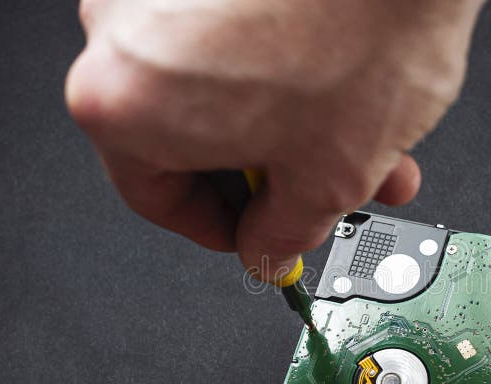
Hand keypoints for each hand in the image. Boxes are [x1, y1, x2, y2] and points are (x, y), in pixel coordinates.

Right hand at [66, 0, 483, 277]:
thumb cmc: (367, 29)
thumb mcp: (328, 176)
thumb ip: (284, 232)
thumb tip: (265, 247)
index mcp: (126, 104)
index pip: (156, 197)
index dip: (219, 227)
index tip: (255, 233)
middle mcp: (123, 31)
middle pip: (194, 137)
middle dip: (278, 175)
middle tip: (322, 189)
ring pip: (224, 86)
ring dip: (296, 124)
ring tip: (362, 139)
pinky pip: (235, 34)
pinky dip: (287, 68)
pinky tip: (343, 85)